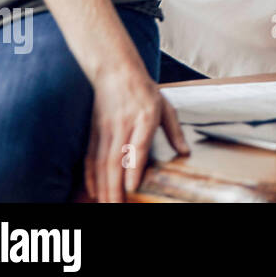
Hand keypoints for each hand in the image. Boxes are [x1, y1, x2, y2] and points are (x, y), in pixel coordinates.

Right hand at [85, 65, 189, 202]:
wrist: (115, 71)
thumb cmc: (144, 89)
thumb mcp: (166, 106)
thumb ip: (175, 131)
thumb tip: (185, 152)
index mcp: (145, 118)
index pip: (137, 146)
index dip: (133, 168)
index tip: (131, 187)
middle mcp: (123, 125)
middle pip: (115, 160)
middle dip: (114, 187)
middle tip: (117, 206)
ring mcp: (106, 129)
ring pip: (101, 162)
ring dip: (102, 186)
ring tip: (106, 203)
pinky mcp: (94, 131)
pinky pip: (90, 158)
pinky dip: (90, 176)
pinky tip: (94, 190)